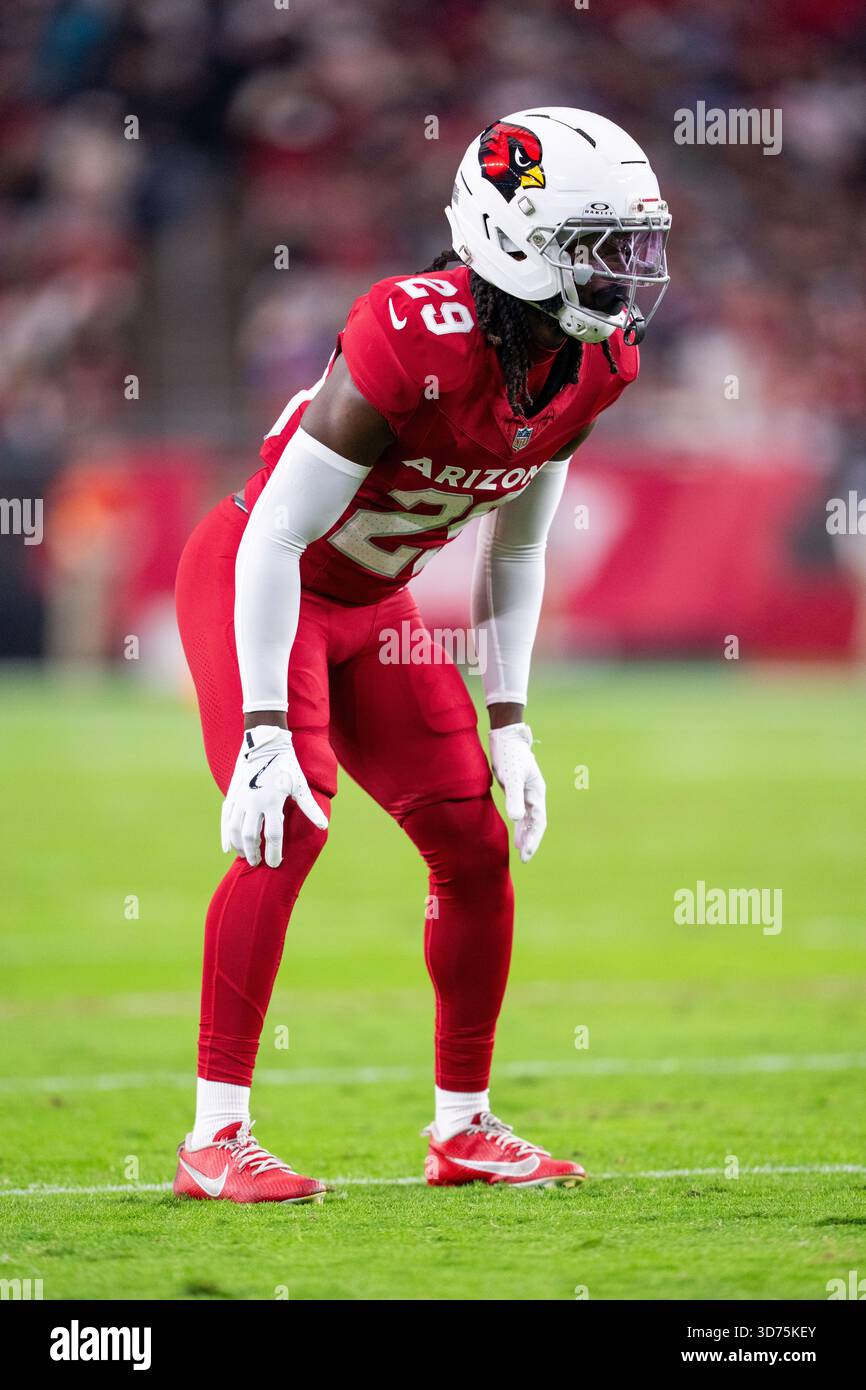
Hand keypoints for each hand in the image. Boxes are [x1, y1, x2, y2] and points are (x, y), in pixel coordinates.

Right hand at [221, 726, 327, 867]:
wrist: (264, 743)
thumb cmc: (286, 765)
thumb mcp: (300, 785)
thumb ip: (310, 808)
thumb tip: (324, 826)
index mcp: (273, 801)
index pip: (273, 835)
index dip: (274, 852)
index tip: (275, 864)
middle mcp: (254, 802)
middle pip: (251, 836)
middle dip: (255, 853)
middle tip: (258, 863)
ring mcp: (240, 798)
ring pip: (235, 829)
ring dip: (240, 846)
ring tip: (246, 856)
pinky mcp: (232, 794)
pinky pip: (226, 819)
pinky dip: (225, 835)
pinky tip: (227, 848)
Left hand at [489, 722, 546, 862]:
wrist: (506, 738)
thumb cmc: (510, 755)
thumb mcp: (512, 776)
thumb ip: (514, 797)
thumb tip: (517, 818)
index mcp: (537, 793)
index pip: (538, 821)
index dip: (533, 838)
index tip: (525, 853)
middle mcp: (534, 795)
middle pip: (536, 823)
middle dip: (531, 841)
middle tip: (525, 859)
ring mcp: (526, 793)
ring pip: (529, 819)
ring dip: (525, 834)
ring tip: (521, 851)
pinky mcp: (517, 790)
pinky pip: (521, 812)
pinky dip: (519, 824)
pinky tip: (515, 831)